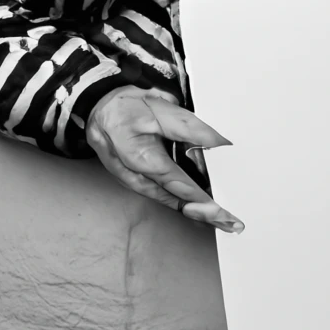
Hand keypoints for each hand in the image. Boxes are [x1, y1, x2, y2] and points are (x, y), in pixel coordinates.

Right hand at [86, 85, 244, 233]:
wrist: (99, 107)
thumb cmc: (127, 106)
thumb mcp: (160, 109)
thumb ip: (190, 128)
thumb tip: (219, 142)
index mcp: (139, 158)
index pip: (177, 184)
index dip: (200, 200)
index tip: (220, 212)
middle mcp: (135, 176)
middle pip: (175, 199)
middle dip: (203, 212)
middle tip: (230, 223)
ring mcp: (134, 181)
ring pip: (169, 199)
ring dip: (196, 210)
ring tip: (223, 219)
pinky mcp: (136, 181)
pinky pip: (162, 194)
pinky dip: (182, 201)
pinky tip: (200, 207)